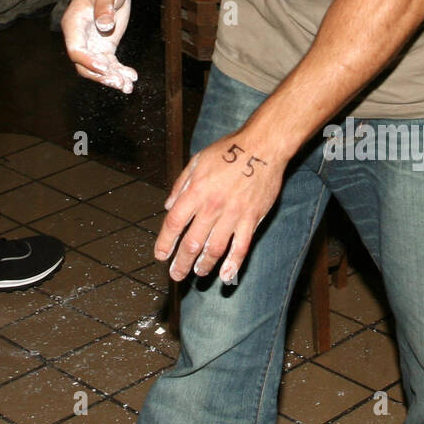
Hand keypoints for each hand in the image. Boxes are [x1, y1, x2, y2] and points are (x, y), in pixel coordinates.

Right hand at [62, 0, 136, 92]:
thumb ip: (104, 7)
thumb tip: (104, 26)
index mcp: (74, 24)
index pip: (76, 50)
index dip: (88, 61)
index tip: (105, 68)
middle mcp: (80, 38)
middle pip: (84, 65)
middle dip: (101, 76)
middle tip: (119, 83)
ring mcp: (92, 45)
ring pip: (97, 68)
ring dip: (112, 78)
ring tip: (128, 85)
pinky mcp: (104, 47)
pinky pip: (110, 64)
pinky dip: (119, 72)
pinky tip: (132, 78)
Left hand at [156, 132, 285, 283]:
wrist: (262, 147)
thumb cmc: (229, 150)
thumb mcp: (197, 161)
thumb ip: (181, 184)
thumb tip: (169, 206)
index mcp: (195, 191)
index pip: (174, 223)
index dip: (165, 243)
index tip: (161, 255)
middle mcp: (212, 207)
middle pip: (192, 243)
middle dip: (181, 263)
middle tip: (176, 274)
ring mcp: (233, 215)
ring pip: (214, 249)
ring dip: (204, 266)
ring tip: (198, 273)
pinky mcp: (251, 219)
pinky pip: (241, 247)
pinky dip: (233, 264)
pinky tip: (226, 275)